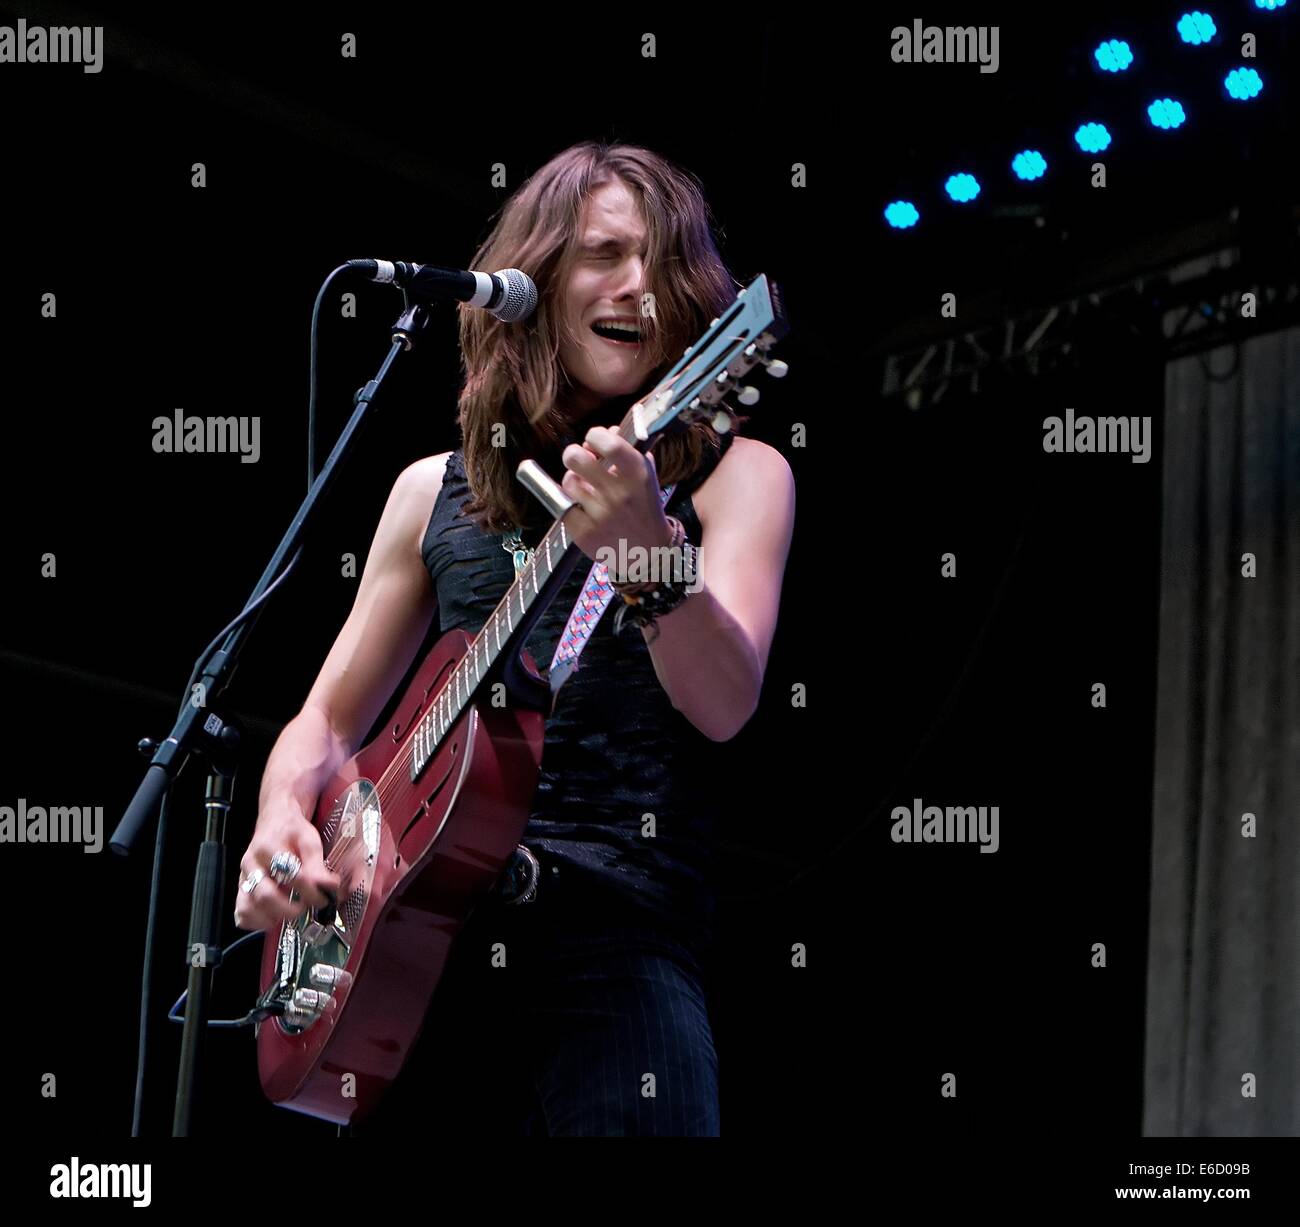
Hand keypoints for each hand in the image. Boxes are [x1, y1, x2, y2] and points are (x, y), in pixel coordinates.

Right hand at [233, 804, 340, 932]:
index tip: (324, 897)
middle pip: (265, 896)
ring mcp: (243, 878)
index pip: (290, 875)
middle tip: (307, 908)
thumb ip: (317, 864)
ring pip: (248, 907)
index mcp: (268, 848)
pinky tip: (272, 919)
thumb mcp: (309, 839)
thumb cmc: (292, 830)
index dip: (310, 891)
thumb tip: (329, 886)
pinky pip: (241, 912)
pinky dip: (255, 921)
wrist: (274, 820)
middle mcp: (251, 864)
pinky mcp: (242, 888)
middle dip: (289, 909)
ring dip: (271, 917)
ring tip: (290, 915)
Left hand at [559, 426, 671, 563]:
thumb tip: (606, 430)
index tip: (594, 440)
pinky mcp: (585, 533)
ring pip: (568, 481)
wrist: (648, 553)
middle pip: (575, 457)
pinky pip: (563, 506)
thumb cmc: (644, 507)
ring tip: (585, 488)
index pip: (608, 442)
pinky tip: (581, 507)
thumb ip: (628, 450)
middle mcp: (619, 493)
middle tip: (579, 460)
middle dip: (573, 453)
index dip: (594, 435)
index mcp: (637, 474)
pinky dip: (570, 503)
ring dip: (573, 481)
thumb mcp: (646, 476)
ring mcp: (600, 514)